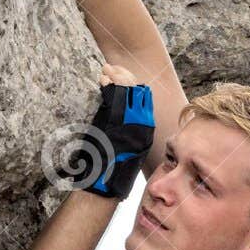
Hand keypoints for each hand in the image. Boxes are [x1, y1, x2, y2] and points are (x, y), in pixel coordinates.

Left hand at [61, 66, 154, 199]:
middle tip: (113, 68)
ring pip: (127, 91)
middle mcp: (141, 124)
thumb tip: (124, 117)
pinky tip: (104, 79)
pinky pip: (115, 97)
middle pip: (138, 92)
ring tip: (107, 70)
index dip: (134, 85)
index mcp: (145, 130)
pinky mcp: (116, 122)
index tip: (123, 75)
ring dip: (117, 76)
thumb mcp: (127, 147)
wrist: (104, 181)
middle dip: (125, 76)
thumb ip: (128, 130)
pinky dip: (109, 85)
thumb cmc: (113, 168)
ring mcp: (129, 121)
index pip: (145, 100)